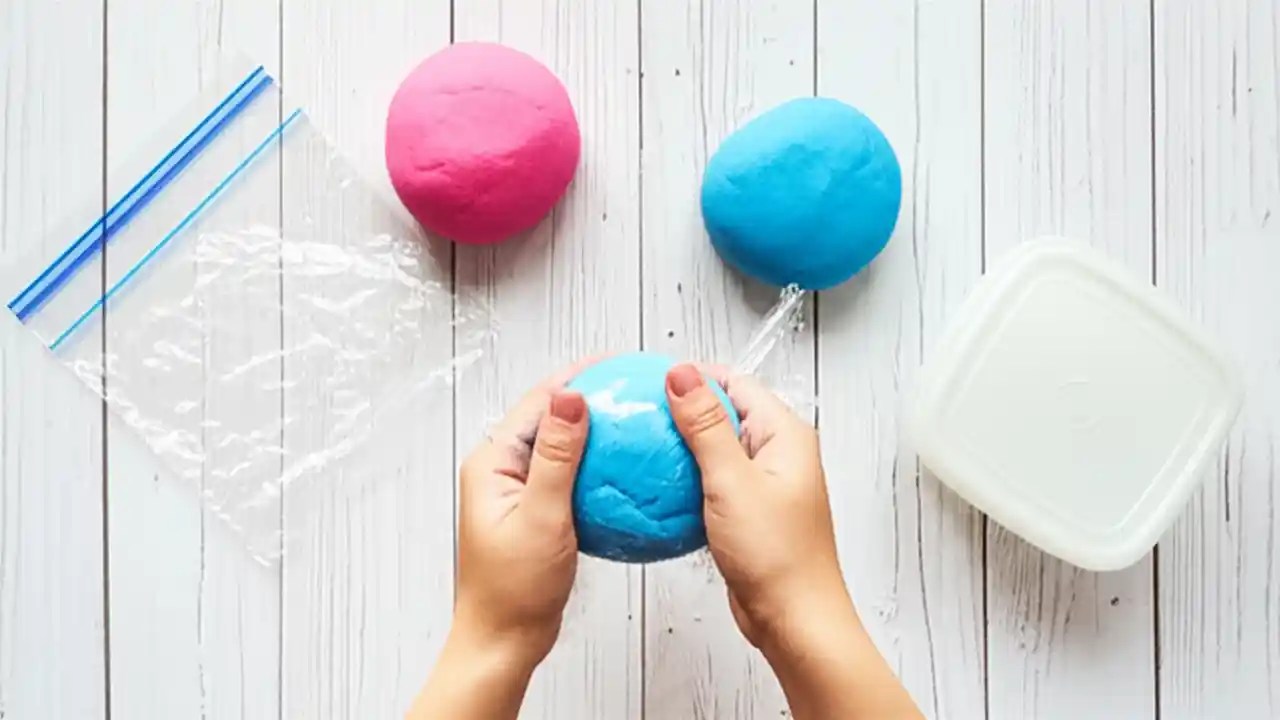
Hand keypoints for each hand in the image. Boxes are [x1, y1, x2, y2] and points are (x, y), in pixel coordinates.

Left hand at [411, 360, 594, 719]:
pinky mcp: (536, 511)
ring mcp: (518, 492)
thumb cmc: (514, 589)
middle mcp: (500, 471)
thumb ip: (556, 455)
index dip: (575, 376)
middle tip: (629, 383)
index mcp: (491, 463)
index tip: (612, 362)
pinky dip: (596, 465)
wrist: (504, 641)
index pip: (537, 401)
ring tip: (633, 415)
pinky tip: (625, 469)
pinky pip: (569, 475)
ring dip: (594, 429)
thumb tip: (570, 398)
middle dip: (587, 395)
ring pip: (560, 445)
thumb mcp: (541, 516)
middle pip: (548, 417)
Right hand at [665, 363, 846, 646]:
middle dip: (684, 408)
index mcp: (785, 435)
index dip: (694, 375)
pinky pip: (712, 483)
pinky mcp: (749, 513)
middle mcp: (779, 454)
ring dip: (682, 446)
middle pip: (725, 412)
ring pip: (716, 449)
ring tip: (640, 444)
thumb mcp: (732, 482)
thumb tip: (682, 375)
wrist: (794, 619)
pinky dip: (686, 480)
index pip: (736, 382)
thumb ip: (706, 425)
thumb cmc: (777, 556)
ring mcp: (764, 485)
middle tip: (639, 409)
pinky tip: (657, 488)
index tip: (652, 378)